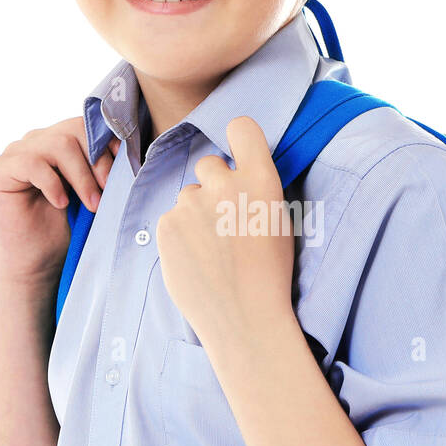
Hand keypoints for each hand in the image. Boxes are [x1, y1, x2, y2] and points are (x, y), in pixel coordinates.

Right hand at [0, 116, 119, 280]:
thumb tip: (129, 149)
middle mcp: (37, 142)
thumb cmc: (66, 231)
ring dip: (82, 176)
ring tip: (91, 204)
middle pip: (75, 130)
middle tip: (107, 192)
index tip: (126, 168)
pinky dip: (53, 184)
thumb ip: (101, 167)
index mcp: (59, 142)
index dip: (109, 142)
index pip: (87, 124)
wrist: (36, 264)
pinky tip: (61, 204)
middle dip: (99, 161)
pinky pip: (31, 163)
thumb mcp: (92, 193)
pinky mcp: (0, 170)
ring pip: (58, 144)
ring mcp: (16, 153)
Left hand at [156, 116, 296, 346]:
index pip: (242, 127)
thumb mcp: (279, 221)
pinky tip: (197, 261)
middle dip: (213, 185)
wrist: (245, 318)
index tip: (236, 154)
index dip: (237, 139)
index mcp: (261, 180)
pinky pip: (170, 219)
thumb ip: (255, 190)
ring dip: (195, 214)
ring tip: (212, 251)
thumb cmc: (269, 274)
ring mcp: (192, 204)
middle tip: (225, 221)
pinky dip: (179, 236)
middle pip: (209, 164)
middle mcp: (226, 185)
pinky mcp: (166, 225)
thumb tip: (234, 173)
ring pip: (188, 196)